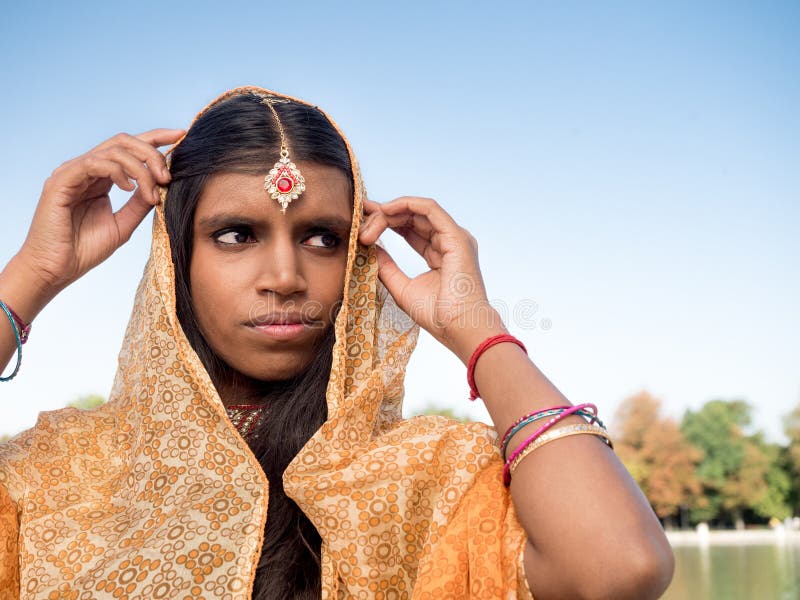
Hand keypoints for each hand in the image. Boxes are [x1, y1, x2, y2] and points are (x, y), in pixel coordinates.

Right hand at [15, 129, 184, 293]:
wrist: (57, 269)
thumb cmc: (85, 250)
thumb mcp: (124, 223)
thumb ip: (140, 204)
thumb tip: (161, 186)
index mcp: (100, 178)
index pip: (129, 148)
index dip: (155, 138)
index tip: (181, 136)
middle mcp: (86, 169)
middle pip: (123, 142)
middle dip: (152, 153)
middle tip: (167, 177)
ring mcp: (73, 172)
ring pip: (113, 150)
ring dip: (140, 169)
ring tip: (151, 192)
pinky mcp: (62, 180)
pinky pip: (94, 163)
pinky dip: (117, 171)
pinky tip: (128, 188)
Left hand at [358, 196, 507, 361]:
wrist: (459, 329)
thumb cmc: (437, 316)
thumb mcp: (402, 288)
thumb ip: (387, 268)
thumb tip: (370, 249)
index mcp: (440, 253)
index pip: (410, 229)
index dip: (385, 222)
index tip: (361, 224)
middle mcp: (448, 241)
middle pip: (412, 218)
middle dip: (383, 214)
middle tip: (359, 217)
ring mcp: (454, 237)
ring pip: (417, 212)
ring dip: (390, 212)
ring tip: (368, 220)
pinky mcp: (455, 236)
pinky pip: (429, 209)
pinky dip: (406, 204)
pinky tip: (386, 210)